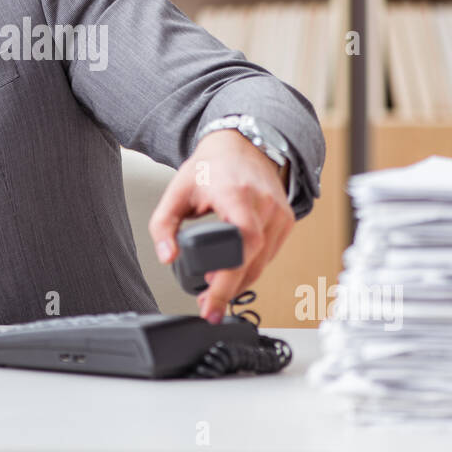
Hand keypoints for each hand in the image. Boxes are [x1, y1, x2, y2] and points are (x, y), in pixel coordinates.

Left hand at [148, 129, 293, 323]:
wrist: (242, 145)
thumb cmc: (211, 166)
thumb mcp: (177, 190)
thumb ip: (164, 224)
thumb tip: (167, 256)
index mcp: (237, 194)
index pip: (244, 241)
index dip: (230, 275)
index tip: (212, 297)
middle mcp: (265, 204)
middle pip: (253, 259)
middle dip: (230, 288)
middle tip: (208, 306)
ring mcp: (280, 213)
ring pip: (264, 262)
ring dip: (241, 282)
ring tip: (216, 293)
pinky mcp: (287, 220)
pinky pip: (270, 254)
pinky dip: (253, 267)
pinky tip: (235, 274)